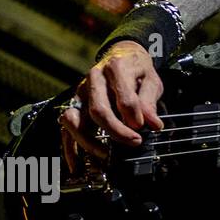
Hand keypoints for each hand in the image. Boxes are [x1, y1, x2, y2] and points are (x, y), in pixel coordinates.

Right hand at [59, 40, 164, 163]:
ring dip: (89, 141)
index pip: (123, 96)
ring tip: (107, 155)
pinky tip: (77, 164)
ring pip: (75, 120)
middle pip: (99, 109)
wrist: (122, 55)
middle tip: (134, 141)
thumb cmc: (137, 69)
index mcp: (116, 68)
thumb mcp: (151, 80)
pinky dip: (70, 147)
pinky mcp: (74, 105)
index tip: (144, 127)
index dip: (134, 115)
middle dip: (116, 130)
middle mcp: (94, 80)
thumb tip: (153, 124)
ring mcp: (81, 93)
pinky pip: (66, 128)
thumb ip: (150, 101)